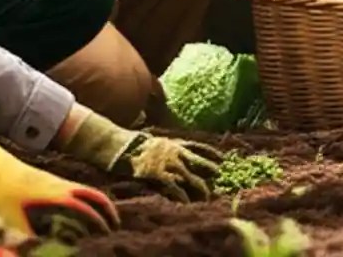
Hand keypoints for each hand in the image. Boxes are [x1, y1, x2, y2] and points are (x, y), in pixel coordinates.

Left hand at [0, 120, 118, 240]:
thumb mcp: (11, 219)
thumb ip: (25, 237)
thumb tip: (35, 252)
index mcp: (55, 195)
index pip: (86, 208)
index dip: (99, 222)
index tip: (106, 235)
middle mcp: (61, 185)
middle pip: (93, 194)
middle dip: (107, 209)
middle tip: (115, 225)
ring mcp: (56, 180)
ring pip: (86, 189)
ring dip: (98, 202)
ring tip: (102, 217)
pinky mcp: (48, 180)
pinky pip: (76, 188)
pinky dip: (85, 198)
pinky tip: (78, 209)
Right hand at [58, 108, 223, 201]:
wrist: (120, 146)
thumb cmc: (134, 144)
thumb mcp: (154, 140)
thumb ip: (166, 145)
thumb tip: (172, 147)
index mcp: (174, 143)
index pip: (198, 146)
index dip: (211, 153)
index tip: (222, 157)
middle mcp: (175, 153)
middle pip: (198, 162)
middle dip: (210, 170)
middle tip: (220, 177)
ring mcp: (168, 164)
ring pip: (191, 177)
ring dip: (200, 187)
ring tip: (207, 196)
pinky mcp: (159, 175)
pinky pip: (175, 187)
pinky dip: (182, 196)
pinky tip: (187, 202)